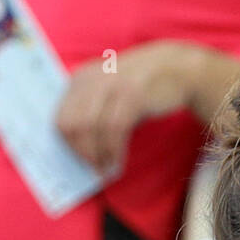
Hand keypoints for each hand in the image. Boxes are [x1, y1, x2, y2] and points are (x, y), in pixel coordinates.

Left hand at [56, 40, 208, 176]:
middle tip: (95, 169)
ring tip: (106, 170)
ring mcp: (112, 87)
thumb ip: (95, 110)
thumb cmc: (145, 88)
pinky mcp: (132, 95)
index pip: (61, 118)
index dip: (69, 145)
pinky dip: (114, 151)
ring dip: (97, 156)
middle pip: (72, 125)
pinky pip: (114, 130)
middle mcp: (92, 81)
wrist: (178, 69)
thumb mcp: (112, 92)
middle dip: (82, 153)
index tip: (82, 162)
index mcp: (82, 80)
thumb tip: (84, 148)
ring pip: (91, 129)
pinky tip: (118, 163)